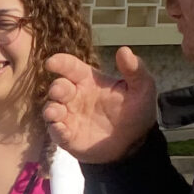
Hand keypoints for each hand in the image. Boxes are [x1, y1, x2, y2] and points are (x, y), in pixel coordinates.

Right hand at [41, 46, 158, 164]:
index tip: (51, 62)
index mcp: (89, 81)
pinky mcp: (68, 137)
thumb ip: (135, 69)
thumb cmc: (137, 112)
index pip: (71, 67)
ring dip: (51, 109)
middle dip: (56, 88)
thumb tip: (124, 50)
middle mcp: (75, 97)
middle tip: (59, 91)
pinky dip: (56, 130)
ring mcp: (70, 117)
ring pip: (52, 109)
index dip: (60, 63)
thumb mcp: (143, 88)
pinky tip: (61, 129)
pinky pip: (56, 132)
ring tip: (56, 112)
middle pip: (58, 87)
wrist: (136, 144)